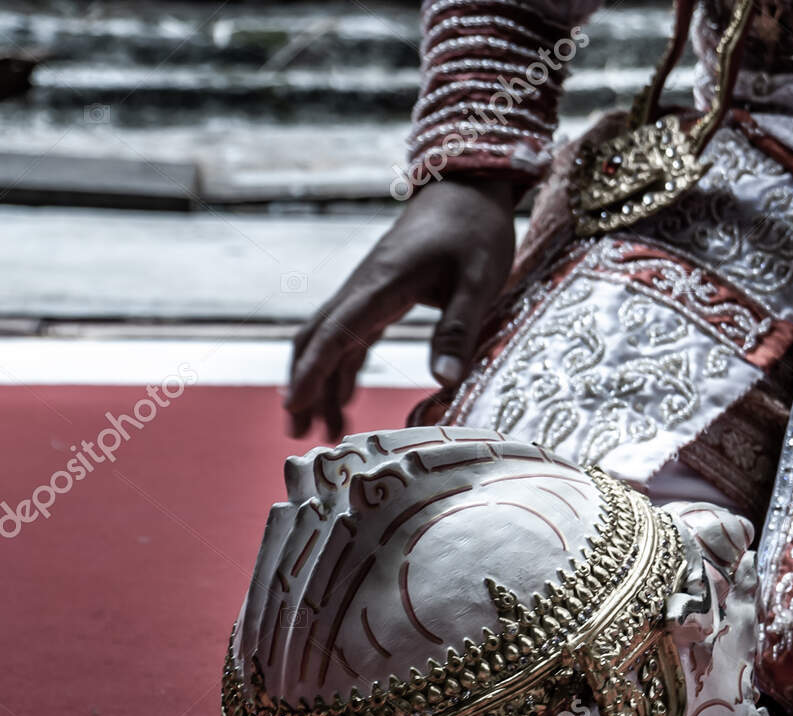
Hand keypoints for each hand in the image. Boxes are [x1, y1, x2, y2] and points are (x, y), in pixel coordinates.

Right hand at [283, 175, 518, 439]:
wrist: (469, 186)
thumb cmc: (476, 230)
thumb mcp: (479, 282)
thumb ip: (458, 330)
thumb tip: (444, 383)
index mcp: (382, 284)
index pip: (336, 334)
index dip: (313, 373)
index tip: (293, 406)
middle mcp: (364, 287)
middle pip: (317, 340)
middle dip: (304, 387)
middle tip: (298, 433)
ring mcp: (368, 290)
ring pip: (330, 339)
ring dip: (321, 383)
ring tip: (323, 430)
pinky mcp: (379, 293)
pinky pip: (350, 334)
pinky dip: (342, 367)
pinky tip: (345, 398)